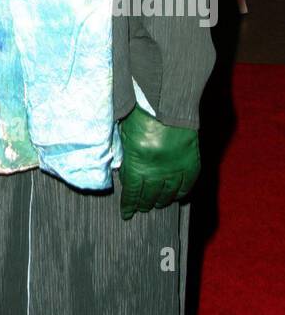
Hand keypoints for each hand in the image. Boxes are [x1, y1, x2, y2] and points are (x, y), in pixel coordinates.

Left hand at [118, 106, 199, 220]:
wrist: (168, 100)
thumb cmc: (140, 112)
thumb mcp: (124, 133)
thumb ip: (125, 154)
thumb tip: (123, 170)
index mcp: (137, 163)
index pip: (132, 193)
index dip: (129, 206)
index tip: (126, 214)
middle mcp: (157, 171)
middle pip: (149, 196)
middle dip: (143, 205)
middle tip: (141, 208)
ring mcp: (175, 168)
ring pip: (168, 194)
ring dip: (161, 201)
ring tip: (156, 204)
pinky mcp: (191, 163)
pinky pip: (186, 186)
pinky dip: (181, 193)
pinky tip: (176, 197)